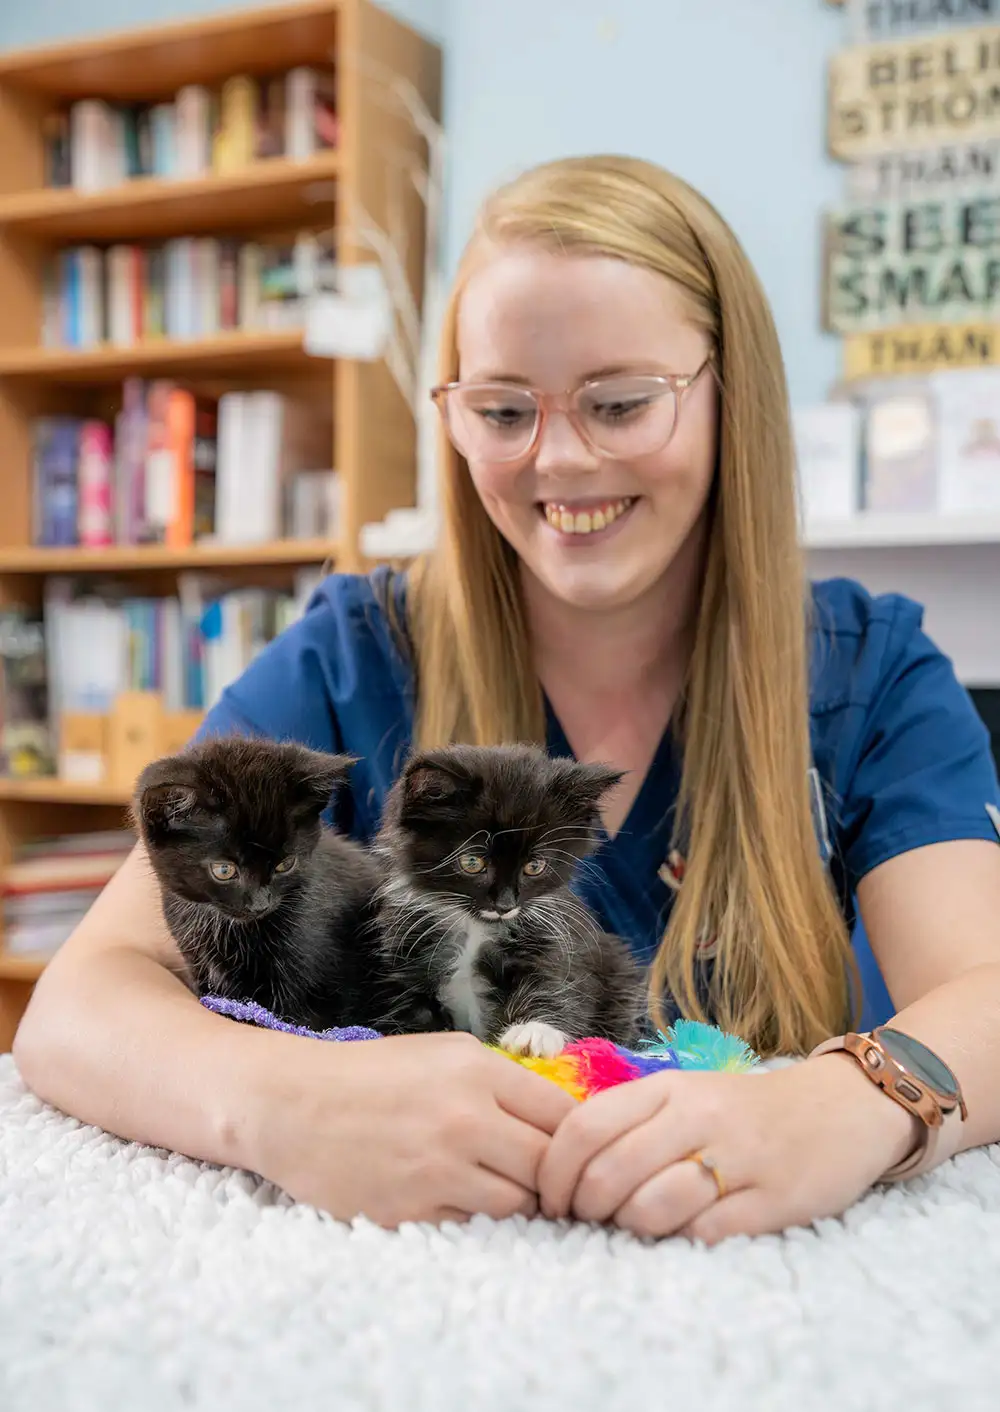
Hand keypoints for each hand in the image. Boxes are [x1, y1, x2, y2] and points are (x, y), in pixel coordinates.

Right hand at [253, 1031, 575, 1228]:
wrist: (292, 1105)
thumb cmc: (372, 1076)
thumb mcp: (444, 1054)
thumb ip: (502, 1082)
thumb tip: (564, 1119)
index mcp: (476, 1070)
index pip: (564, 1116)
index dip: (577, 1140)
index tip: (573, 1153)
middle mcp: (465, 1117)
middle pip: (549, 1166)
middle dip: (554, 1179)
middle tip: (549, 1185)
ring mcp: (439, 1169)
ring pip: (518, 1205)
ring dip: (518, 1204)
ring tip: (500, 1192)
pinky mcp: (412, 1212)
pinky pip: (474, 1229)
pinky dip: (477, 1223)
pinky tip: (462, 1205)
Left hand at [537, 1053, 919, 1242]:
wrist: (842, 1107)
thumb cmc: (745, 1110)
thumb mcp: (685, 1095)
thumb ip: (630, 1121)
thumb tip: (564, 1168)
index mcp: (668, 1088)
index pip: (583, 1127)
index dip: (553, 1173)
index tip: (550, 1200)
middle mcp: (698, 1116)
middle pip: (608, 1172)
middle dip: (584, 1209)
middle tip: (586, 1222)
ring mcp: (737, 1157)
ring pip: (652, 1208)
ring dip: (629, 1230)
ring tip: (633, 1230)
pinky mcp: (774, 1199)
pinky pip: (706, 1234)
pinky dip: (682, 1245)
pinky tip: (683, 1238)